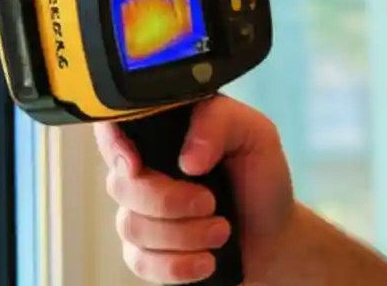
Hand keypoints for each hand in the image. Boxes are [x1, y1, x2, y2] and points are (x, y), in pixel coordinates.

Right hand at [94, 96, 296, 283]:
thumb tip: (187, 159)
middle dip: (168, 201)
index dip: (113, 145)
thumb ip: (219, 122)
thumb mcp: (254, 134)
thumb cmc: (260, 177)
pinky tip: (206, 260)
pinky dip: (177, 265)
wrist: (273, 234)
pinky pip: (140, 262)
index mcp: (164, 132)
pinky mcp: (145, 253)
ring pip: (132, 227)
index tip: (135, 165)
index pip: (113, 127)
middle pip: (121, 185)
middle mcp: (144, 170)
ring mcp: (140, 213)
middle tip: (211, 203)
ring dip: (182, 235)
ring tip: (222, 231)